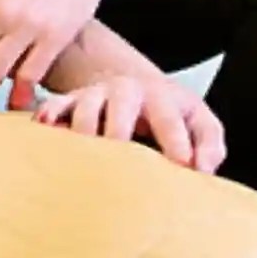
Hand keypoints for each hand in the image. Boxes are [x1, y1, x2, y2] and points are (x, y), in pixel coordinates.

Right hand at [34, 75, 226, 173]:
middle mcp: (126, 92)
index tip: (181, 165)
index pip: (169, 119)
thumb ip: (210, 144)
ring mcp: (95, 96)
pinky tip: (46, 130)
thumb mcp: (198, 121)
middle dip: (120, 132)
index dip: (176, 141)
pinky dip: (49, 117)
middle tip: (121, 159)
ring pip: (85, 110)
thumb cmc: (170, 112)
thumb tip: (205, 171)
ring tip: (83, 157)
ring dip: (83, 132)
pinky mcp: (71, 103)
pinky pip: (54, 107)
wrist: (136, 87)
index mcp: (160, 96)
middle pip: (120, 108)